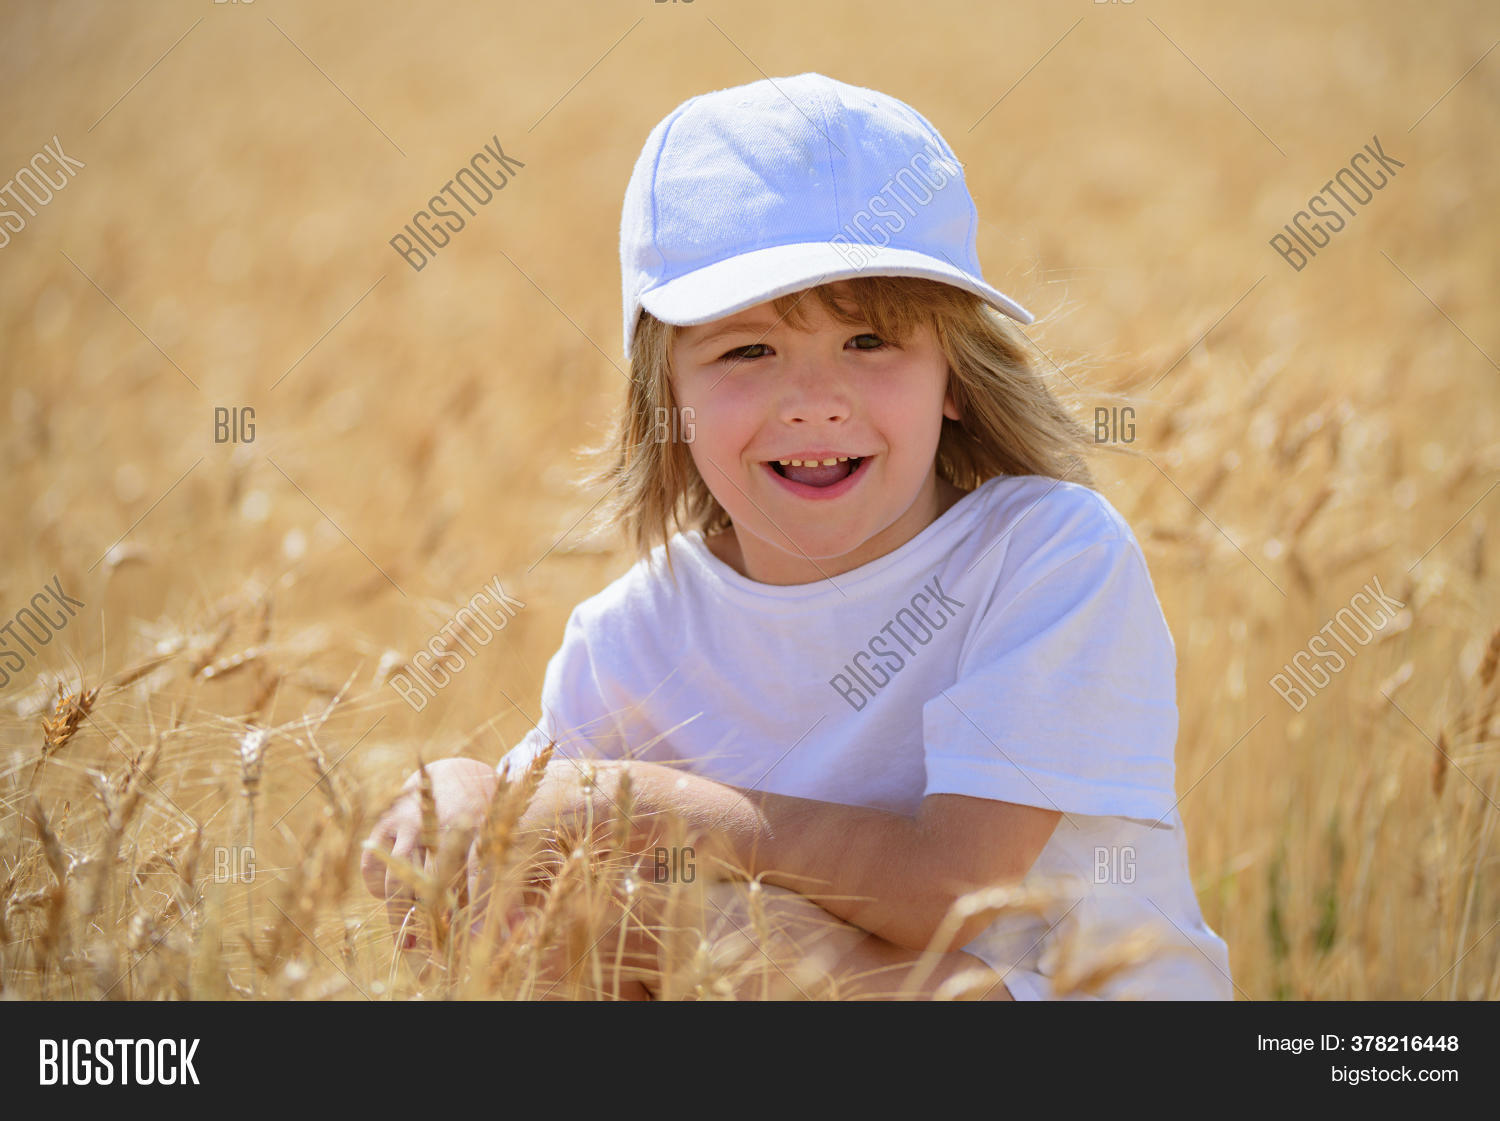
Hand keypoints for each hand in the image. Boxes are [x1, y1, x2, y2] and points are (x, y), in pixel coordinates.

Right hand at [360, 757, 499, 952]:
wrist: (450, 775)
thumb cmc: (481, 817)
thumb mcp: (501, 841)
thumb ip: (507, 887)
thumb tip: (517, 932)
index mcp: (477, 824)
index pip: (475, 870)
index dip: (473, 907)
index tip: (471, 942)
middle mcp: (439, 822)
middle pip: (430, 880)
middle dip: (430, 921)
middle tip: (433, 956)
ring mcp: (407, 822)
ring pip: (398, 878)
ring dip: (401, 915)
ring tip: (408, 944)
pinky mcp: (384, 823)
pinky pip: (373, 866)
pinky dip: (379, 889)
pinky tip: (393, 903)